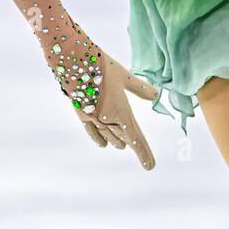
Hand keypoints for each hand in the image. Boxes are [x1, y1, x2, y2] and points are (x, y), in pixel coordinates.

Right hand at [47, 32, 158, 168]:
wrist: (72, 62)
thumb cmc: (101, 66)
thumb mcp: (125, 76)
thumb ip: (141, 88)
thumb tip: (156, 95)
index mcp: (121, 112)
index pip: (136, 138)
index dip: (144, 153)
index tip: (151, 167)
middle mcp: (107, 119)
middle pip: (124, 138)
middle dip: (135, 147)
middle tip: (146, 160)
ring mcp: (92, 118)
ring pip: (108, 135)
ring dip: (118, 141)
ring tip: (123, 147)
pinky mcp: (81, 113)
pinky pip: (92, 131)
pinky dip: (98, 138)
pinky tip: (102, 144)